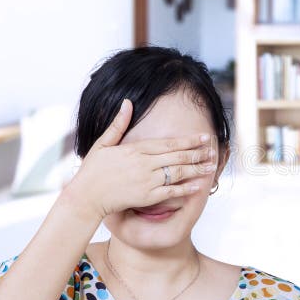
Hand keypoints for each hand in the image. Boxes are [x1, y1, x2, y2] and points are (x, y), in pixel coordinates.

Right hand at [64, 99, 215, 220]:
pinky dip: (186, 188)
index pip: (168, 143)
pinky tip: (199, 186)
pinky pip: (171, 191)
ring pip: (177, 172)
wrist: (86, 196)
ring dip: (196, 169)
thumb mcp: (103, 143)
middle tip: (213, 149)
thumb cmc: (93, 170)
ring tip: (211, 166)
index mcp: (136, 149)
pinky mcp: (147, 197)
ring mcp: (147, 181)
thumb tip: (127, 102)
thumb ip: (118, 124)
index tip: (203, 137)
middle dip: (198, 152)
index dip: (188, 140)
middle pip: (177, 156)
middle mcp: (144, 164)